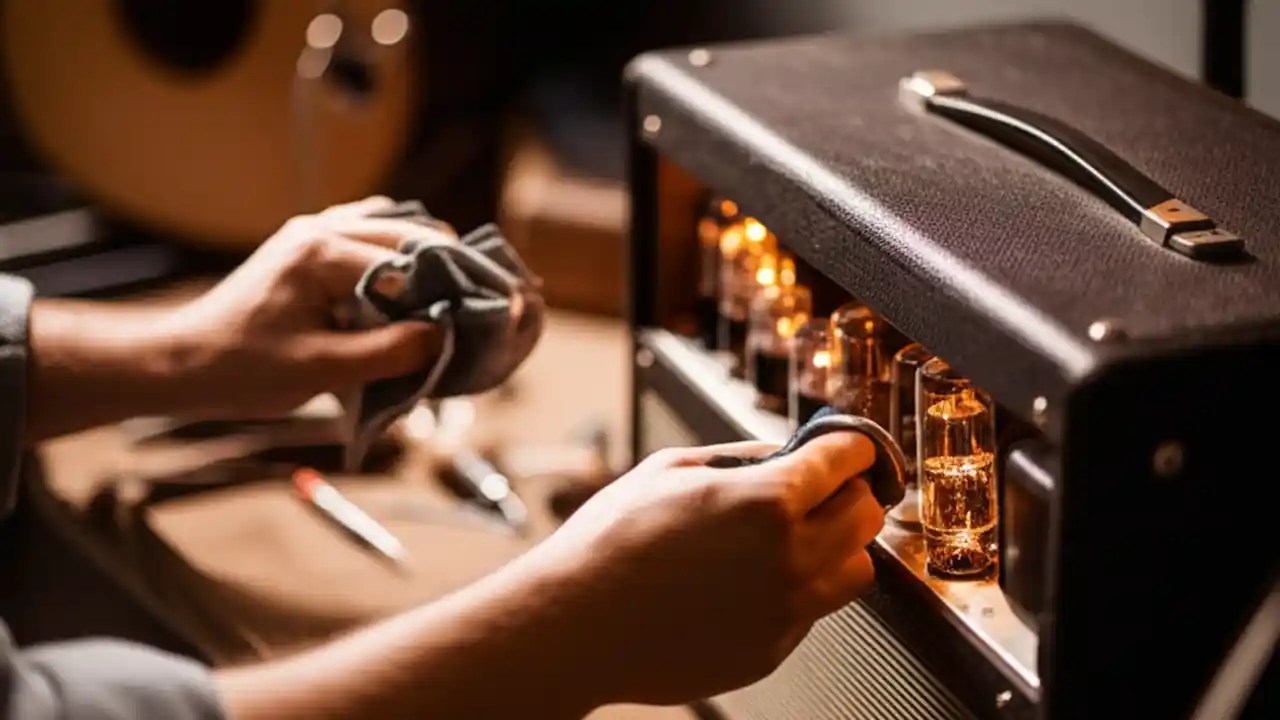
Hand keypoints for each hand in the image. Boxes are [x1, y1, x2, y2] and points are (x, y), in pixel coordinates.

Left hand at [25, 197, 448, 440]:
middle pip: (411, 231)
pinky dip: (401, 257)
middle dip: (454, 265)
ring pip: (394, 227)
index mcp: (322, 252)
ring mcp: (314, 233)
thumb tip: (445, 336)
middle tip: (489, 299)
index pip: (410, 260)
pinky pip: (372, 237)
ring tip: (458, 294)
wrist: (182, 362)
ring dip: (429, 257)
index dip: (456, 286)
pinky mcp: (310, 248)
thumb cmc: (242, 369)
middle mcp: (320, 229)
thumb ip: (388, 352)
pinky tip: (417, 290)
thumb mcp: (321, 370)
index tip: (491, 310)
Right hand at [521, 432, 884, 708]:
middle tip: (818, 490)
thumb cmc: (611, 542)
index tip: (847, 448)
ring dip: (836, 548)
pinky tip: (744, 582)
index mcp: (768, 501)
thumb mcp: (674, 468)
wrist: (576, 624)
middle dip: (848, 493)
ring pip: (855, 571)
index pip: (851, 459)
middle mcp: (791, 558)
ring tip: (789, 540)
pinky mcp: (772, 651)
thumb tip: (787, 453)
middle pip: (867, 515)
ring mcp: (786, 611)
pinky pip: (812, 611)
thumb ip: (743, 456)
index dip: (851, 446)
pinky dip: (795, 590)